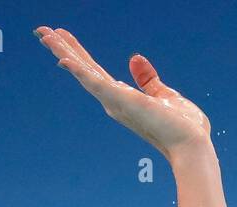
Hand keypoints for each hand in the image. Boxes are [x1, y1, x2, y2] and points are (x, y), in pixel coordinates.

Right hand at [35, 26, 210, 158]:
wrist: (194, 145)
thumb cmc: (184, 128)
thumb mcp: (165, 95)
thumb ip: (148, 80)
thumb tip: (135, 59)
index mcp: (125, 100)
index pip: (96, 73)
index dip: (80, 56)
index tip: (65, 39)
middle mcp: (115, 102)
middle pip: (84, 70)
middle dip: (64, 49)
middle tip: (43, 30)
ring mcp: (117, 102)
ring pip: (84, 73)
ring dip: (63, 53)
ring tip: (44, 34)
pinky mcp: (122, 101)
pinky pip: (95, 83)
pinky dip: (79, 70)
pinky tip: (63, 58)